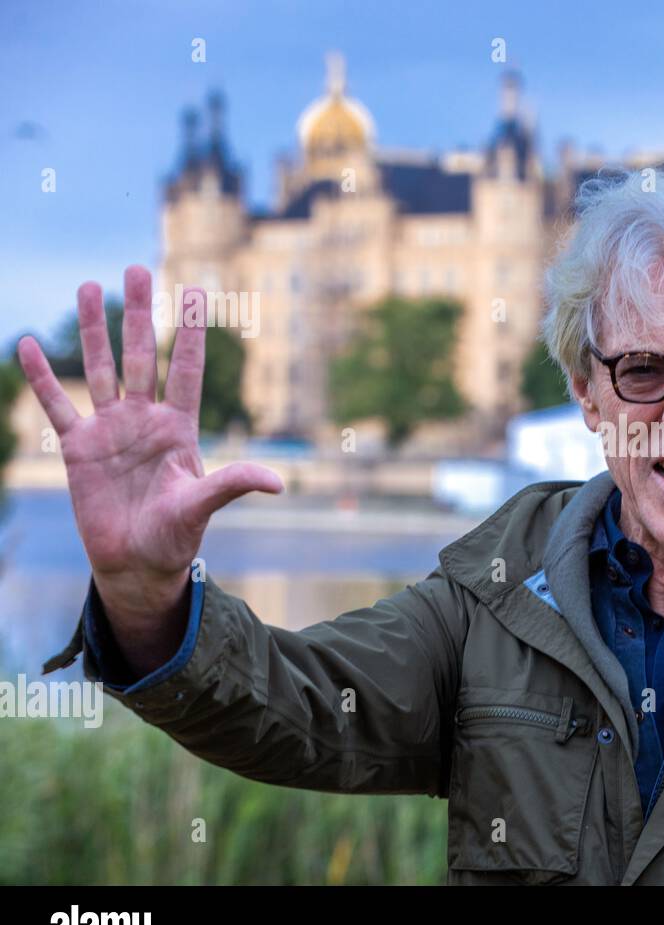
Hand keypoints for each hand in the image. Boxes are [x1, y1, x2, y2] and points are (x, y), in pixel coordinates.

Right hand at [17, 266, 281, 622]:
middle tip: (135, 268)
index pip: (186, 369)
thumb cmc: (176, 536)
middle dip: (140, 313)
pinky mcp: (79, 447)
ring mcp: (111, 429)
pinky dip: (43, 377)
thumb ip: (232, 484)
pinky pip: (58, 405)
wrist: (136, 563)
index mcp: (180, 427)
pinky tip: (29, 344)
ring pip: (101, 368)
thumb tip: (280, 481)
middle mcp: (145, 419)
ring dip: (94, 330)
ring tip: (88, 287)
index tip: (194, 289)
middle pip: (143, 355)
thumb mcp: (203, 506)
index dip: (190, 331)